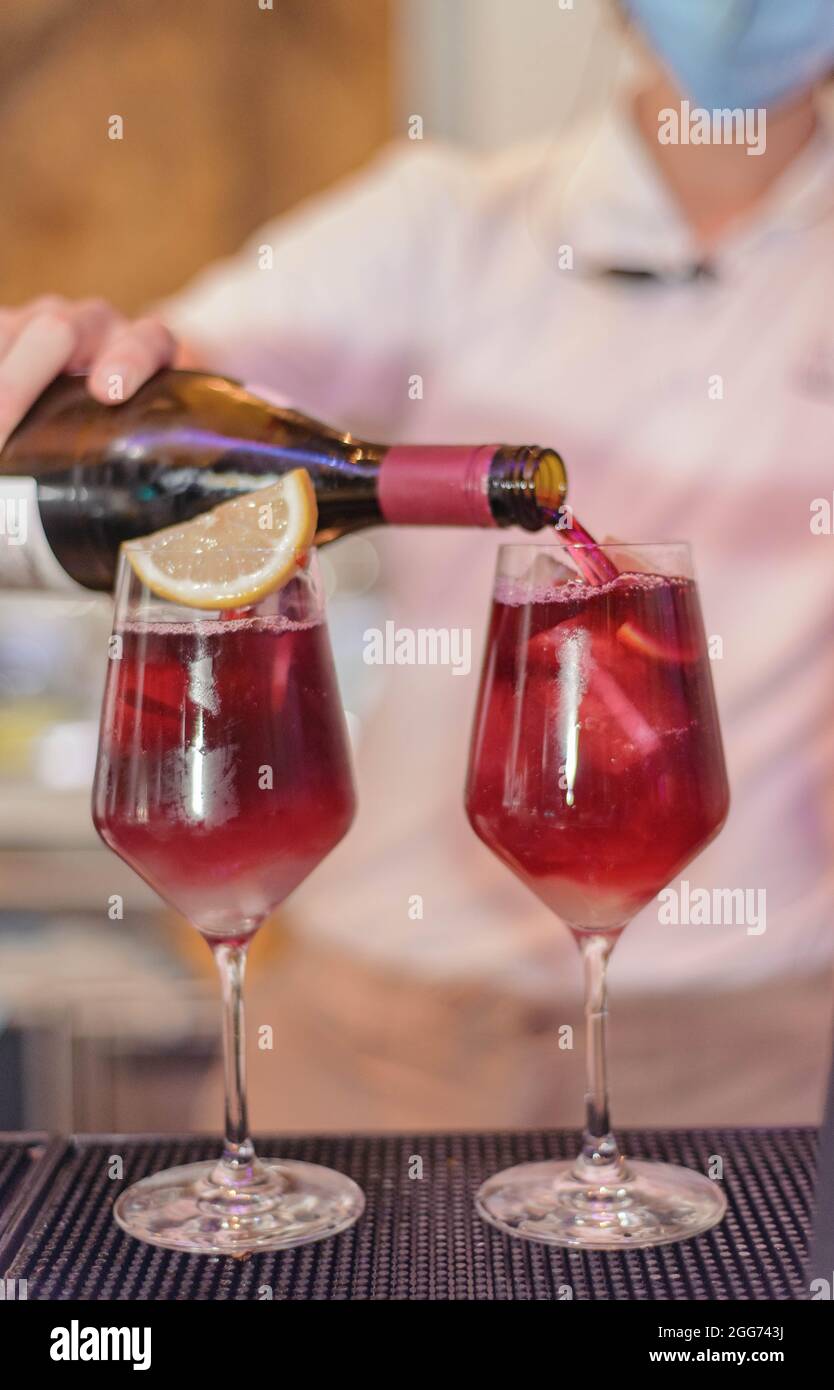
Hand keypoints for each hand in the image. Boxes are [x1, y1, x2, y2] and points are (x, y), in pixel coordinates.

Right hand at [0, 296, 176, 447]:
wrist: (115, 380)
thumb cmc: (136, 415)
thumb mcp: (152, 430)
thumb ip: (152, 452)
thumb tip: (148, 517)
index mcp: (144, 346)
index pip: (147, 340)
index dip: (129, 360)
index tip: (108, 391)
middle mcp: (93, 324)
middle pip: (56, 332)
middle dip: (19, 383)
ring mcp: (42, 319)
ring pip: (12, 330)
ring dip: (0, 380)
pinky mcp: (9, 327)